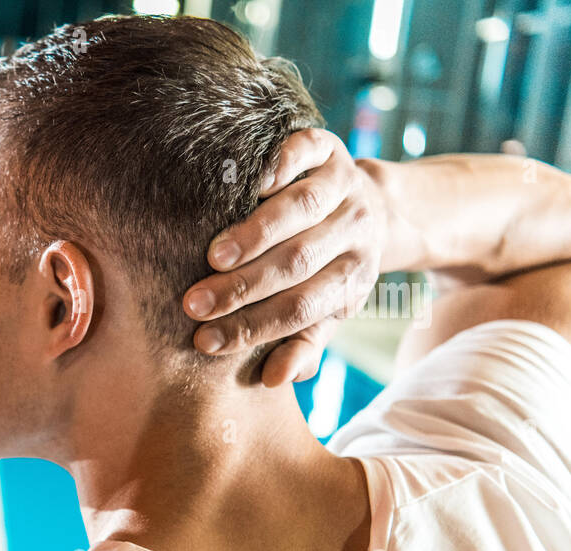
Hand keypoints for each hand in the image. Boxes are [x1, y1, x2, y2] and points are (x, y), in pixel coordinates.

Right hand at [182, 128, 385, 385]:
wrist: (377, 207)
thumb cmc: (331, 269)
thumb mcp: (327, 312)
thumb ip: (303, 344)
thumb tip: (275, 381)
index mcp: (353, 277)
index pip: (301, 309)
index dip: (252, 328)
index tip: (203, 342)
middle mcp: (354, 231)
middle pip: (298, 262)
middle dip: (243, 288)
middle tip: (193, 304)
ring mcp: (345, 186)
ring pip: (303, 209)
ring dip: (257, 234)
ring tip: (214, 257)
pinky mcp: (331, 148)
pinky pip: (308, 151)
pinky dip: (282, 164)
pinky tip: (253, 182)